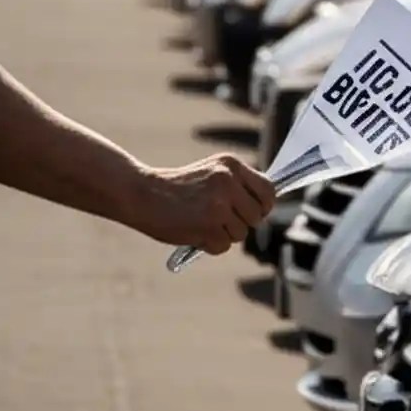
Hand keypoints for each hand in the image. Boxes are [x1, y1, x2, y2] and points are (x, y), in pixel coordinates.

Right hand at [129, 154, 275, 254]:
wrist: (141, 194)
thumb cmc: (177, 188)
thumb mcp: (212, 174)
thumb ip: (238, 186)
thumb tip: (265, 209)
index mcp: (231, 165)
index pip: (269, 190)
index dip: (264, 206)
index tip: (254, 212)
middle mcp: (228, 181)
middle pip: (257, 216)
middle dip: (242, 223)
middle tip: (219, 219)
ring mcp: (219, 204)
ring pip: (241, 233)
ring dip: (223, 235)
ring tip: (201, 222)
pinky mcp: (208, 226)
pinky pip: (223, 246)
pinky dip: (209, 245)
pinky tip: (194, 231)